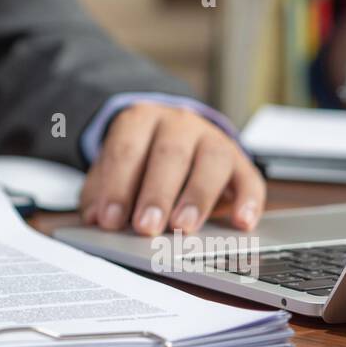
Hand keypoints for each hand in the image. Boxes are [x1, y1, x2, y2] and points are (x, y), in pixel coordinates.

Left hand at [78, 103, 264, 236]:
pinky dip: (249, 202)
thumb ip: (101, 192)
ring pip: (212, 160)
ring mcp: (213, 139)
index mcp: (141, 119)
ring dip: (198, 196)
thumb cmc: (140, 158)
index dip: (118, 186)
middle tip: (145, 227)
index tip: (110, 220)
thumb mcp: (113, 169)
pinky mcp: (240, 161)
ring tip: (184, 227)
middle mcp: (179, 123)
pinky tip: (241, 223)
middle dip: (157, 194)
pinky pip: (250, 179)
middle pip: (171, 154)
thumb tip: (95, 221)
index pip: (128, 150)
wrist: (172, 135)